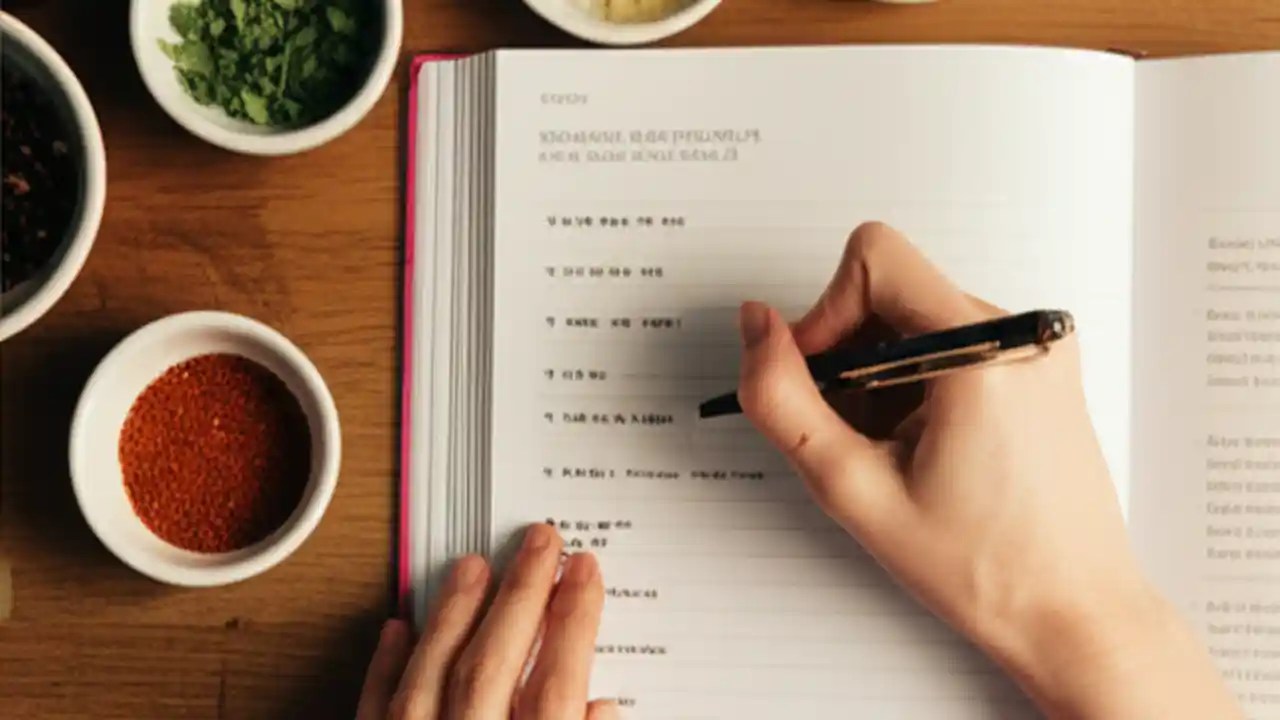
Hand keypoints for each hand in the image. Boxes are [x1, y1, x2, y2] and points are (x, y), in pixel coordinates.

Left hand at [355, 524, 618, 719]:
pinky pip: (374, 712)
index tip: (583, 571)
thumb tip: (602, 709)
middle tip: (540, 543)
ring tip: (471, 565)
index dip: (575, 622)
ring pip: (427, 680)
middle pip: (491, 666)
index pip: (557, 686)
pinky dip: (385, 669)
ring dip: (451, 616)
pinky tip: (397, 631)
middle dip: (520, 596)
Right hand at [736, 222, 1239, 718]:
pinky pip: (955, 342)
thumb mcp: (853, 489)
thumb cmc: (983, 568)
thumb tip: (756, 325)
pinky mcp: (1041, 366)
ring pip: (919, 317)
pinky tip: (927, 448)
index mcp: (985, 350)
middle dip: (851, 354)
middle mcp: (1024, 331)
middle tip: (854, 435)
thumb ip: (784, 400)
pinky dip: (918, 383)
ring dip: (883, 376)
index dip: (824, 312)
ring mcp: (1039, 347)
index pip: (875, 259)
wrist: (1074, 614)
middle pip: (894, 288)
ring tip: (898, 452)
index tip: (820, 379)